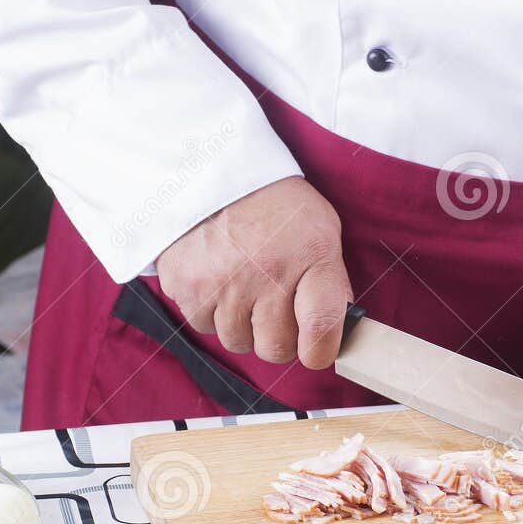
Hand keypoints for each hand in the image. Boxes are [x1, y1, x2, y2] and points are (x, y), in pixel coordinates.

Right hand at [157, 177, 351, 369]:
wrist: (211, 171)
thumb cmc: (274, 204)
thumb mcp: (320, 228)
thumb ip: (331, 278)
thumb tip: (336, 324)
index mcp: (309, 257)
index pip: (320, 330)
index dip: (321, 352)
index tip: (316, 350)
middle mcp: (266, 274)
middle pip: (275, 348)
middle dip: (278, 338)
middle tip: (274, 310)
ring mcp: (223, 283)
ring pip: (238, 341)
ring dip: (243, 325)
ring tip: (243, 287)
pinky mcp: (186, 287)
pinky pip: (203, 325)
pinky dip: (211, 311)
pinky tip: (217, 279)